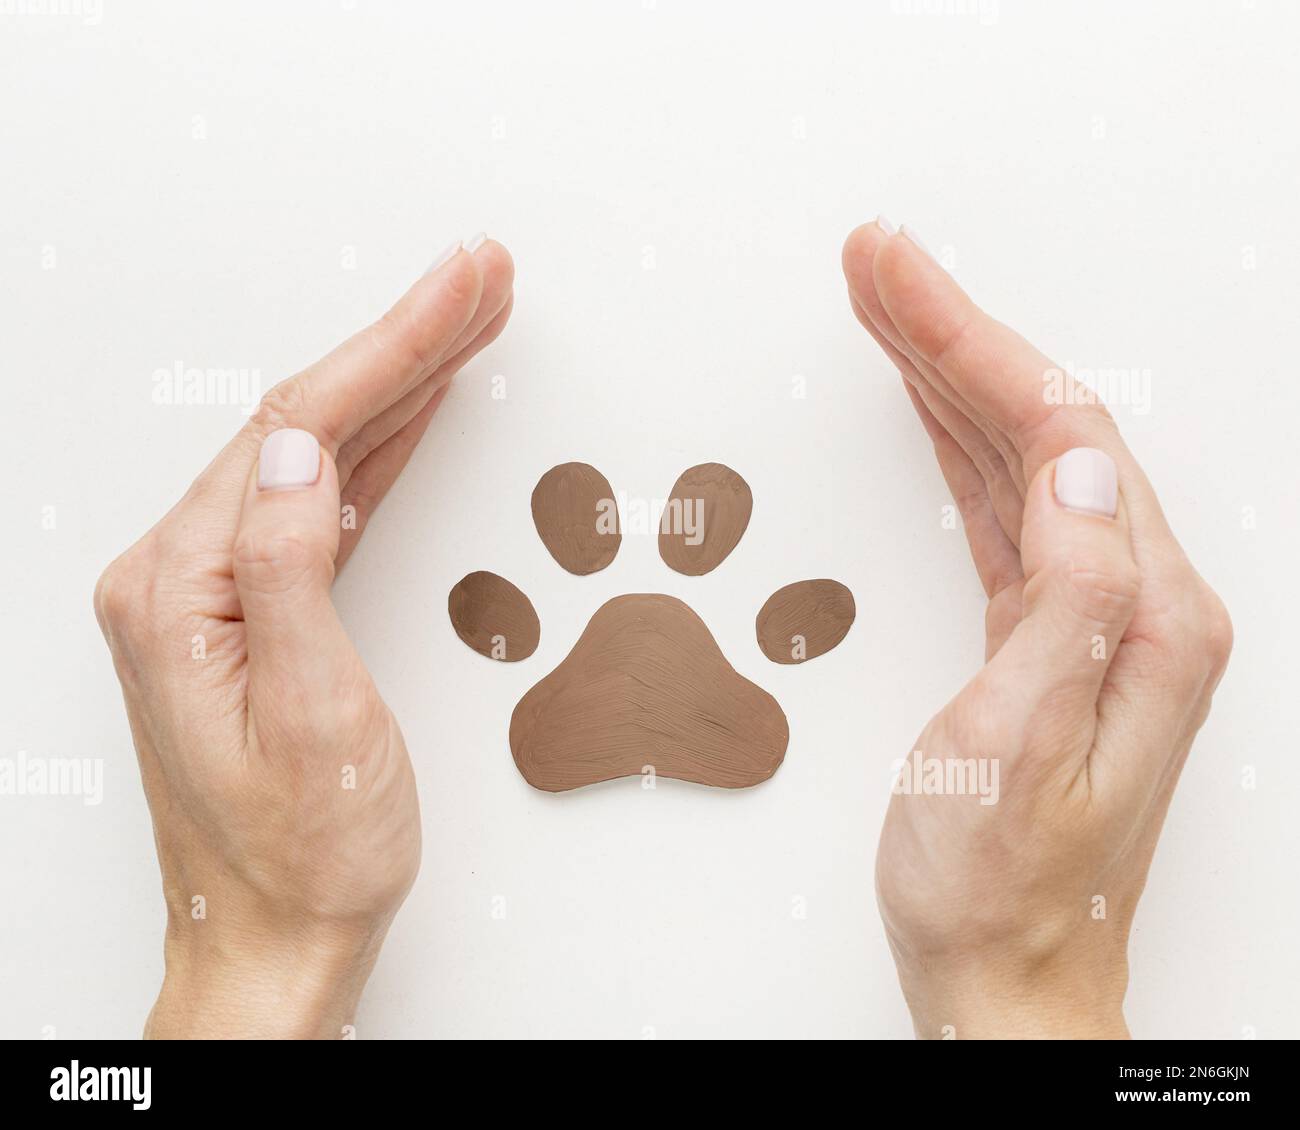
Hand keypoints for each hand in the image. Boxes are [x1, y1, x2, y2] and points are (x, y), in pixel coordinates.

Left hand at [94, 236, 513, 1037]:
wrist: (274, 942)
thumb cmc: (297, 856)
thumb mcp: (311, 717)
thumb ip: (290, 570)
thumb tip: (304, 448)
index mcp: (180, 590)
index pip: (297, 425)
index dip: (393, 346)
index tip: (460, 288)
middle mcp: (183, 578)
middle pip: (306, 419)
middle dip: (405, 342)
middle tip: (478, 279)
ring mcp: (216, 591)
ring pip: (319, 449)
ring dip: (398, 382)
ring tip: (465, 322)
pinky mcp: (253, 611)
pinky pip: (324, 499)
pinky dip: (380, 445)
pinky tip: (416, 412)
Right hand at [843, 220, 1230, 1038]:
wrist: (1006, 975)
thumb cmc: (1004, 886)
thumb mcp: (1022, 744)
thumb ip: (1072, 595)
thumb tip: (1081, 464)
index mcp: (1146, 615)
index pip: (1058, 433)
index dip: (970, 342)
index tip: (900, 277)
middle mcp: (1133, 601)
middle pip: (1038, 424)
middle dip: (950, 333)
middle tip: (877, 263)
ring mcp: (1091, 613)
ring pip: (1013, 455)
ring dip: (945, 374)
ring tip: (884, 307)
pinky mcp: (1041, 632)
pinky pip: (997, 505)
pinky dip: (950, 442)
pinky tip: (922, 407)